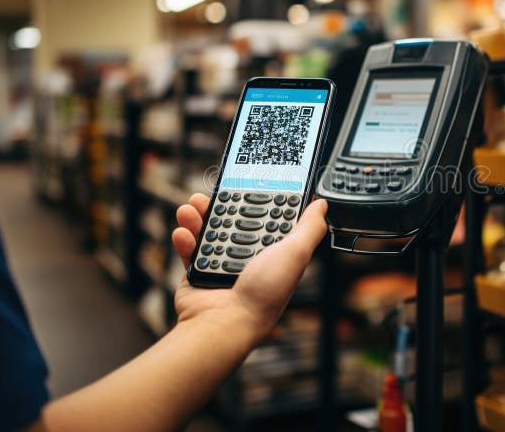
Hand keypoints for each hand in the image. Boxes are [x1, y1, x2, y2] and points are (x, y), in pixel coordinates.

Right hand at [171, 194, 327, 340]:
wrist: (225, 324)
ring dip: (198, 215)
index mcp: (274, 251)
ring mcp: (221, 265)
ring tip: (192, 206)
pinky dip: (184, 239)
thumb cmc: (264, 294)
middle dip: (222, 203)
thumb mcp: (296, 254)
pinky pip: (189, 249)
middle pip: (234, 219)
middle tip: (214, 191)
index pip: (267, 217)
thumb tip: (321, 205)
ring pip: (208, 230)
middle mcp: (249, 257)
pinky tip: (183, 232)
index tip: (250, 180)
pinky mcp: (198, 273)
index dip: (259, 198)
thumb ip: (309, 228)